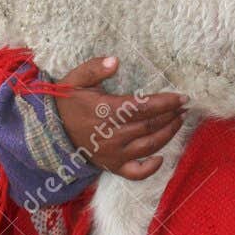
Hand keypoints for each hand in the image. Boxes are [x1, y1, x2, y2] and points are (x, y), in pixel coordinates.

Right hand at [50, 55, 188, 179]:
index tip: (182, 97)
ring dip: (168, 134)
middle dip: (171, 116)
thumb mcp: (75, 80)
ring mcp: (114, 153)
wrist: (51, 131)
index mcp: (107, 111)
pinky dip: (150, 168)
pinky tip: (161, 158)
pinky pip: (135, 173)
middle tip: (184, 107)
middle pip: (151, 125)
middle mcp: (113, 135)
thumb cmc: (67, 102)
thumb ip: (94, 68)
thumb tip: (115, 60)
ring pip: (149, 146)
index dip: (166, 102)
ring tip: (178, 122)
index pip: (144, 107)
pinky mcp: (112, 166)